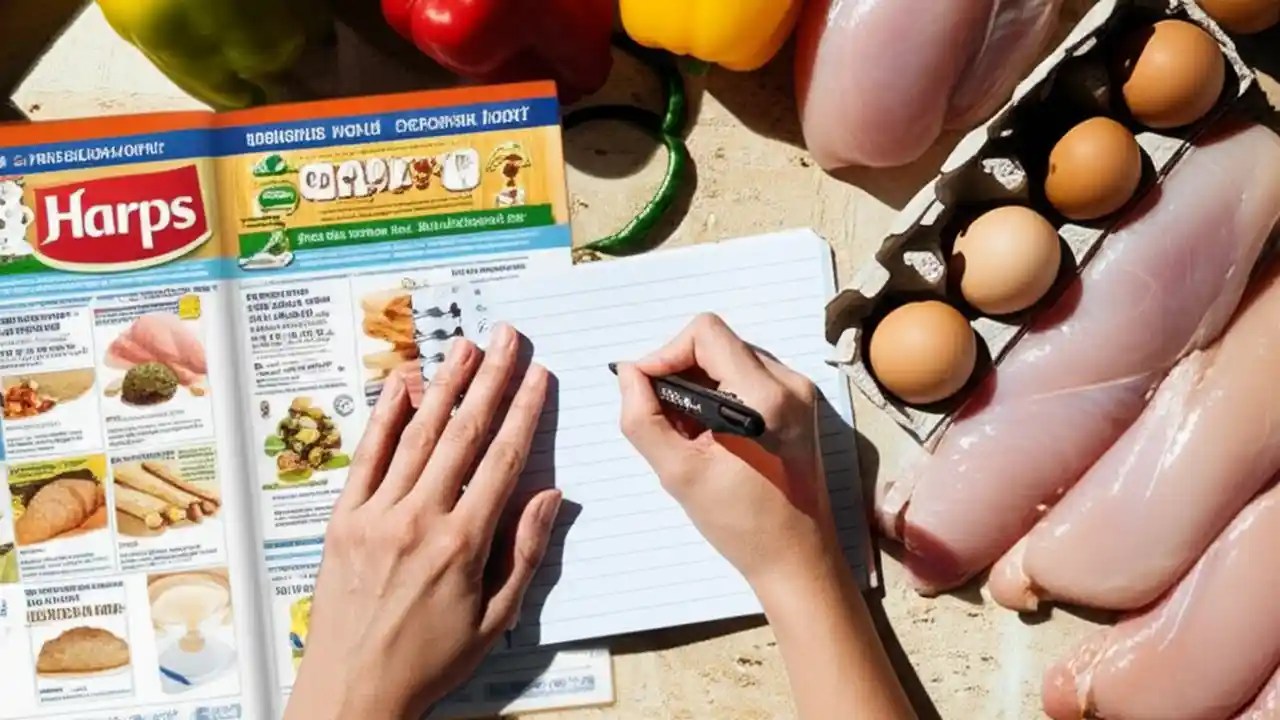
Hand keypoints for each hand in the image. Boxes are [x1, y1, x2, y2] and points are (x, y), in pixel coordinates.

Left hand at [285, 324, 561, 719]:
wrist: (352, 692)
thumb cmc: (428, 662)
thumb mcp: (494, 620)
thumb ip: (523, 553)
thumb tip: (548, 496)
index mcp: (461, 545)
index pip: (501, 460)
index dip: (523, 412)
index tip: (539, 376)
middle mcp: (418, 519)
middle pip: (462, 433)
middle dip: (490, 380)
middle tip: (506, 338)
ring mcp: (375, 515)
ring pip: (417, 435)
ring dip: (443, 385)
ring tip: (464, 348)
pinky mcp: (343, 519)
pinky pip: (366, 457)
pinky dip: (384, 417)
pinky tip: (401, 384)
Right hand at [616, 313, 838, 591]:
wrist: (797, 558)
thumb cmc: (741, 524)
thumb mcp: (679, 473)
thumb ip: (643, 418)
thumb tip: (629, 374)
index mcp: (766, 397)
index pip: (705, 334)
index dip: (665, 354)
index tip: (645, 390)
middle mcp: (789, 383)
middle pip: (717, 343)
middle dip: (680, 373)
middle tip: (665, 420)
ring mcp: (799, 393)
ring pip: (731, 358)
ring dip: (699, 385)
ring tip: (687, 433)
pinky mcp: (800, 405)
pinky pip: (749, 376)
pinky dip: (720, 394)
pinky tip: (710, 435)